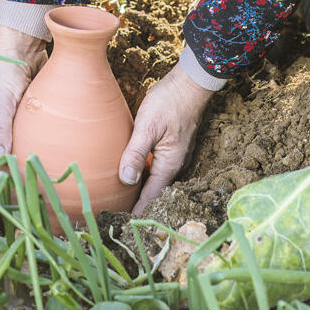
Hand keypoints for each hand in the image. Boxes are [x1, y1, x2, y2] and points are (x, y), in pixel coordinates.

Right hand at [0, 23, 47, 181]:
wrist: (25, 45)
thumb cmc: (5, 70)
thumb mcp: (0, 101)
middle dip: (6, 183)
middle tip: (24, 203)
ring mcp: (13, 125)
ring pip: (16, 155)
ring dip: (24, 171)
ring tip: (40, 191)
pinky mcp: (30, 120)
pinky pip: (32, 142)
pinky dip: (39, 155)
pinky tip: (54, 166)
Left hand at [118, 61, 213, 215]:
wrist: (191, 83)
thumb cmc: (169, 101)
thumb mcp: (147, 125)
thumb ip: (136, 153)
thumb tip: (125, 180)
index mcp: (169, 164)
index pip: (151, 195)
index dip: (137, 210)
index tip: (124, 226)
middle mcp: (175, 163)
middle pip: (155, 190)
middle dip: (139, 203)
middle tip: (119, 215)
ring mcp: (176, 154)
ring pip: (156, 177)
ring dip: (142, 188)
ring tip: (124, 197)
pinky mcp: (173, 144)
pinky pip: (158, 165)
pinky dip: (146, 172)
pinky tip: (134, 169)